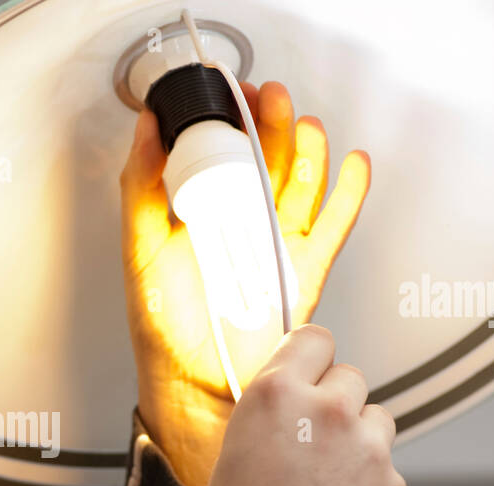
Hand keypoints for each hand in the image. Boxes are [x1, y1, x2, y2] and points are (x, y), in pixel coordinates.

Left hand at [121, 81, 370, 485]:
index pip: (223, 151)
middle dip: (273, 124)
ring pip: (302, 184)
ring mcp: (275, 243)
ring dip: (308, 150)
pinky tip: (353, 164)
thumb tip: (144, 130)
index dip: (232, 119)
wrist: (193, 381)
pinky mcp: (303, 269)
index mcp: (203, 212)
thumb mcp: (140, 248)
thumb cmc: (163, 325)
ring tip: (305, 126)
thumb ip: (141, 187)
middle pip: (268, 160)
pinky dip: (348, 193)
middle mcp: (241, 222)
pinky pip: (334, 224)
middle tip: (270, 100)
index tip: (234, 96)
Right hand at [201, 324, 405, 485]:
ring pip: (377, 419)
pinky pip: (386, 468)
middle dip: (334, 402)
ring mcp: (367, 446)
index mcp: (276, 395)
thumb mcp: (230, 456)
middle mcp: (327, 410)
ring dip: (359, 439)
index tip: (306, 374)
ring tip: (328, 479)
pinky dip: (370, 484)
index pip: (312, 339)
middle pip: (349, 378)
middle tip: (311, 439)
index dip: (309, 359)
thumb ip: (267, 420)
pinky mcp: (392, 485)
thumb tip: (280, 414)